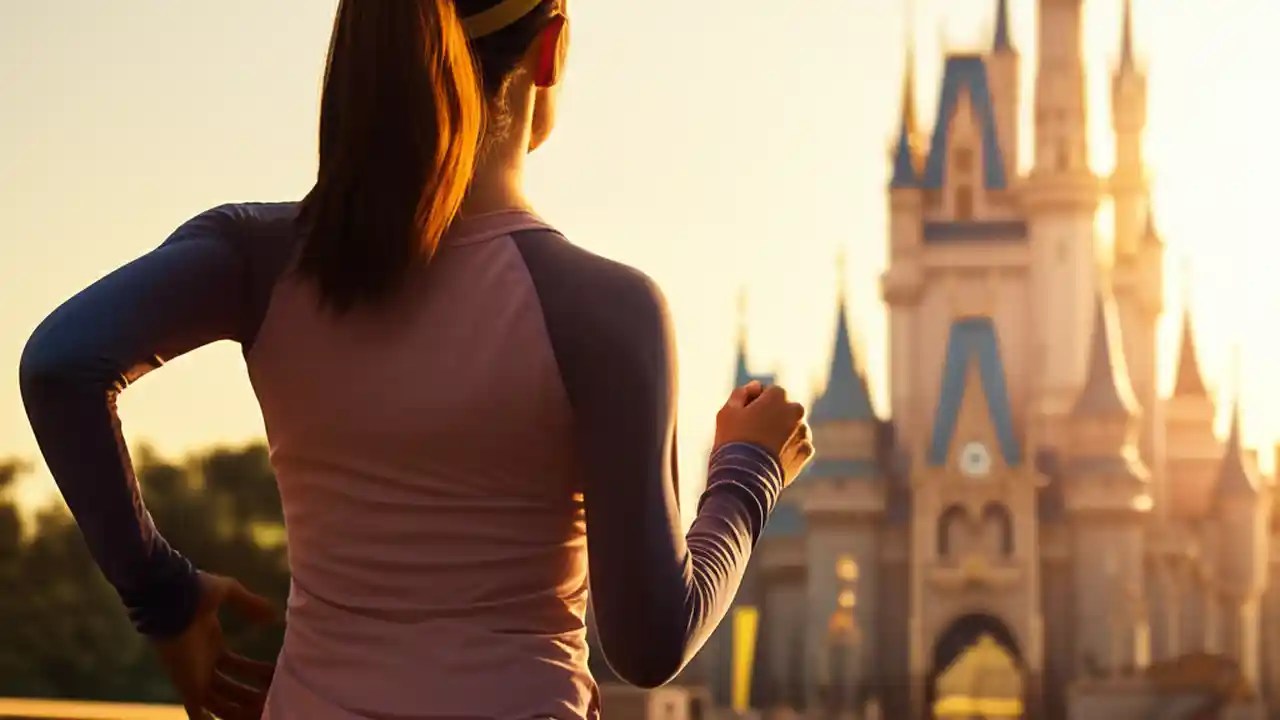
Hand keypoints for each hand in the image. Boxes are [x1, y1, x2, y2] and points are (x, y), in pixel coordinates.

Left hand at [152, 572, 278, 719]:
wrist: (170, 597)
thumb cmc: (194, 592)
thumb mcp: (228, 592)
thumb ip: (249, 604)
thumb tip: (272, 615)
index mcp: (211, 646)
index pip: (238, 667)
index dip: (256, 673)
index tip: (277, 674)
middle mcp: (203, 665)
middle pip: (229, 689)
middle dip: (251, 696)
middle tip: (274, 700)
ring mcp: (194, 677)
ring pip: (219, 704)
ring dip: (239, 710)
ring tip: (264, 713)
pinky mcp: (187, 685)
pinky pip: (198, 713)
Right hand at [714, 381, 814, 485]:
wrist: (745, 477)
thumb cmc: (733, 441)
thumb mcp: (727, 412)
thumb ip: (741, 393)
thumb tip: (755, 386)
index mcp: (778, 396)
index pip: (769, 392)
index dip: (755, 404)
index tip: (745, 419)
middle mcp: (796, 410)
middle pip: (783, 409)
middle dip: (772, 417)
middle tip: (753, 434)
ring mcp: (804, 432)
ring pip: (792, 428)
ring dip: (782, 433)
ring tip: (763, 449)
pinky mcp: (806, 452)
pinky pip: (798, 446)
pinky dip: (789, 450)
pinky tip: (773, 458)